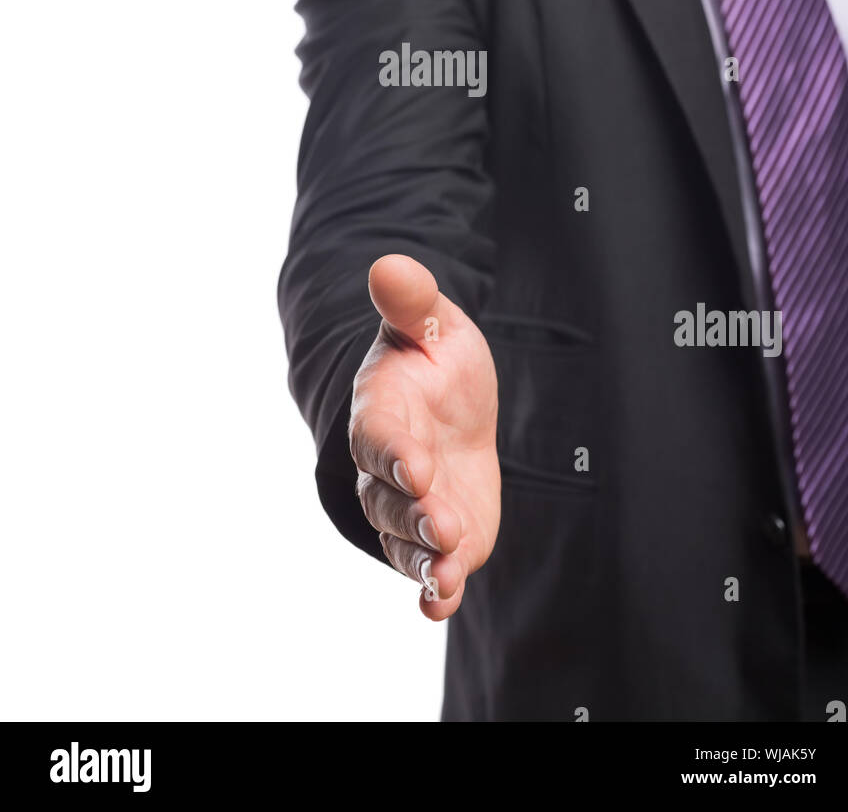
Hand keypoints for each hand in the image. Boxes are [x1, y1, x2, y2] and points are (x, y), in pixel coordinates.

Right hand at [349, 254, 500, 619]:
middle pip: (389, 497)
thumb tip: (389, 262)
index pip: (378, 434)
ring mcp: (410, 506)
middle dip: (415, 512)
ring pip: (405, 539)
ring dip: (425, 557)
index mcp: (380, 410)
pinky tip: (439, 604)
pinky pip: (427, 569)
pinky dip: (432, 590)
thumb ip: (411, 302)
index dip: (394, 451)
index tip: (416, 464)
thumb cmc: (432, 358)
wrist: (449, 405)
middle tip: (443, 523)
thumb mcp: (430, 323)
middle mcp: (385, 466)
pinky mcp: (438, 538)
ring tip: (447, 571)